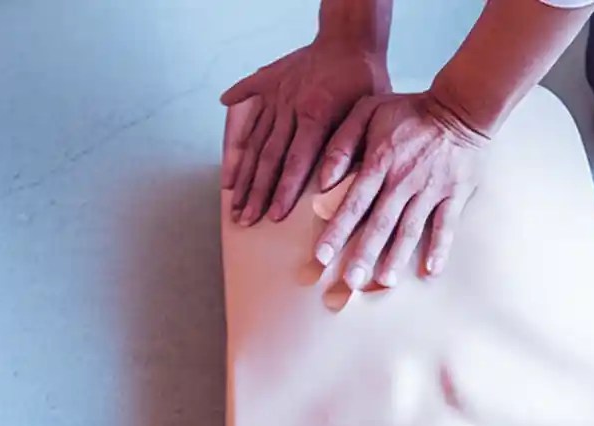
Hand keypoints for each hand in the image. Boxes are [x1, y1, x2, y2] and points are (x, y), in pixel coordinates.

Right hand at [220, 41, 387, 225]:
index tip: (272, 216)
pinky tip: (225, 138)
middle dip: (255, 191)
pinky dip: (235, 115)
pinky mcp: (269, 80)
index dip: (283, 192)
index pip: (295, 163)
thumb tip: (332, 184)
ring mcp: (277, 93)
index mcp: (316, 115)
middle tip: (244, 218)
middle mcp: (290, 106)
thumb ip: (350, 148)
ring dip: (242, 169)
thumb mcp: (368, 115)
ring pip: (254, 137)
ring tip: (231, 195)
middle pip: (268, 157)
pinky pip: (247, 97)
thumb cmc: (366, 79)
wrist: (351, 39)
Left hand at [315, 92, 486, 287]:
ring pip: (410, 228)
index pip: (353, 202)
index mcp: (380, 161)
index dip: (337, 230)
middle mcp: (403, 180)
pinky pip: (446, 225)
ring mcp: (431, 190)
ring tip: (385, 281)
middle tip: (350, 282)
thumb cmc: (410, 111)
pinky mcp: (455, 195)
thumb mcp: (367, 110)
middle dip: (363, 253)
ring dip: (397, 256)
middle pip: (380, 223)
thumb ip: (342, 142)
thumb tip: (325, 179)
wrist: (462, 107)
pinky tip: (431, 270)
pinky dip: (440, 247)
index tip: (322, 256)